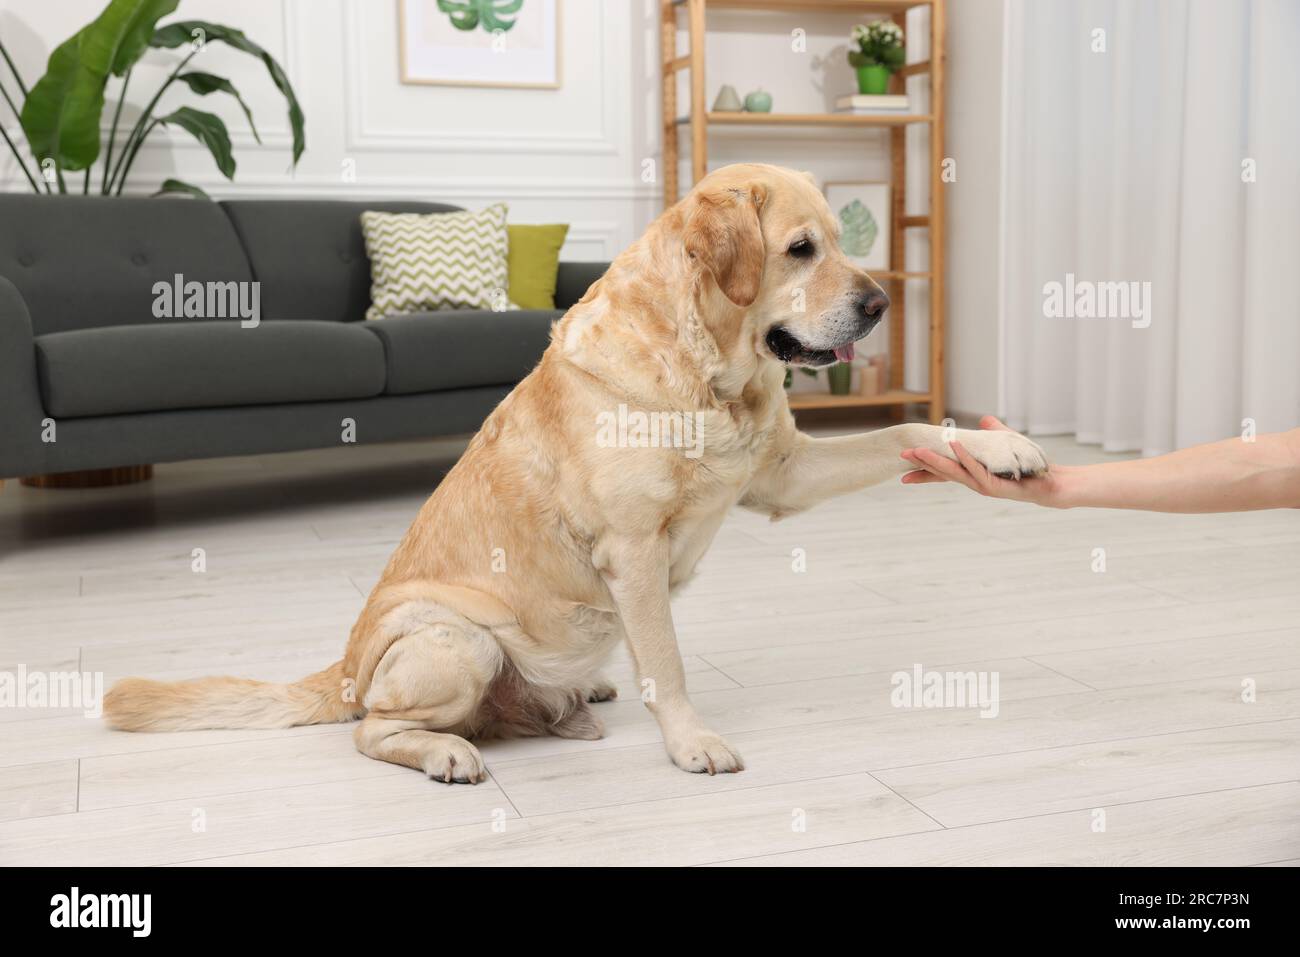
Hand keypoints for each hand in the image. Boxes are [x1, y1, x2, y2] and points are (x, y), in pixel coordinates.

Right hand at [900, 416, 1067, 506]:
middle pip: (943, 472)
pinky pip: (977, 469)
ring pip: (955, 472)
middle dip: (922, 464)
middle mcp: (975, 482)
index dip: (924, 470)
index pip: (944, 472)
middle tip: (902, 455)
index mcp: (974, 474)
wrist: (1052, 484)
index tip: (904, 467)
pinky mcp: (996, 486)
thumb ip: (993, 433)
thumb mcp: (1007, 444)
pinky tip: (954, 446)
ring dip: (936, 461)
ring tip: (919, 452)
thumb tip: (983, 419)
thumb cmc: (1030, 468)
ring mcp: (984, 486)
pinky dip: (965, 457)